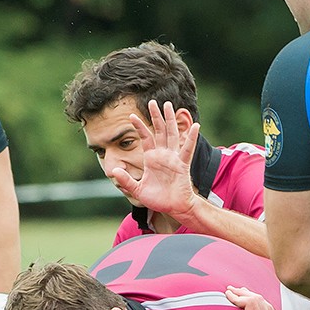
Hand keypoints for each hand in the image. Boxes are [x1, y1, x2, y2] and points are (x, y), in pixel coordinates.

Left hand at [110, 100, 199, 220]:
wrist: (174, 208)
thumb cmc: (158, 199)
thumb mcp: (137, 190)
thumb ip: (126, 181)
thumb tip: (114, 171)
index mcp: (152, 158)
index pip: (145, 138)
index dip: (139, 127)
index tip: (131, 115)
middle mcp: (163, 155)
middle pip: (159, 131)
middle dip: (156, 116)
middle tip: (152, 102)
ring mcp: (173, 158)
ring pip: (172, 134)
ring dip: (170, 120)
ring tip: (168, 105)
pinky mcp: (182, 165)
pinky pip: (187, 149)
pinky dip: (191, 138)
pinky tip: (195, 126)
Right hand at [220, 285, 308, 309]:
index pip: (247, 303)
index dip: (236, 297)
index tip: (227, 294)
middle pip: (254, 298)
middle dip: (241, 292)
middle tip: (231, 289)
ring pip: (261, 301)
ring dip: (250, 295)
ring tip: (243, 292)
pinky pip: (267, 307)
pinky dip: (260, 302)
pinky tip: (261, 305)